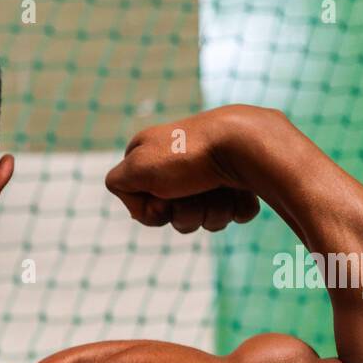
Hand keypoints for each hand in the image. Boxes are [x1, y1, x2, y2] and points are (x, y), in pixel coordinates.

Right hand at [105, 105, 270, 232]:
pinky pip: (234, 213)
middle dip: (185, 213)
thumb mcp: (136, 166)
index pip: (142, 203)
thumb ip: (118, 181)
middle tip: (193, 194)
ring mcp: (212, 175)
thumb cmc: (187, 156)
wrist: (243, 144)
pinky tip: (239, 191)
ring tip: (219, 191)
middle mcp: (182, 164)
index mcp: (154, 155)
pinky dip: (235, 207)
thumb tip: (141, 203)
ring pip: (205, 218)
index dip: (151, 208)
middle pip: (174, 216)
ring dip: (211, 212)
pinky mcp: (240, 183)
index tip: (162, 194)